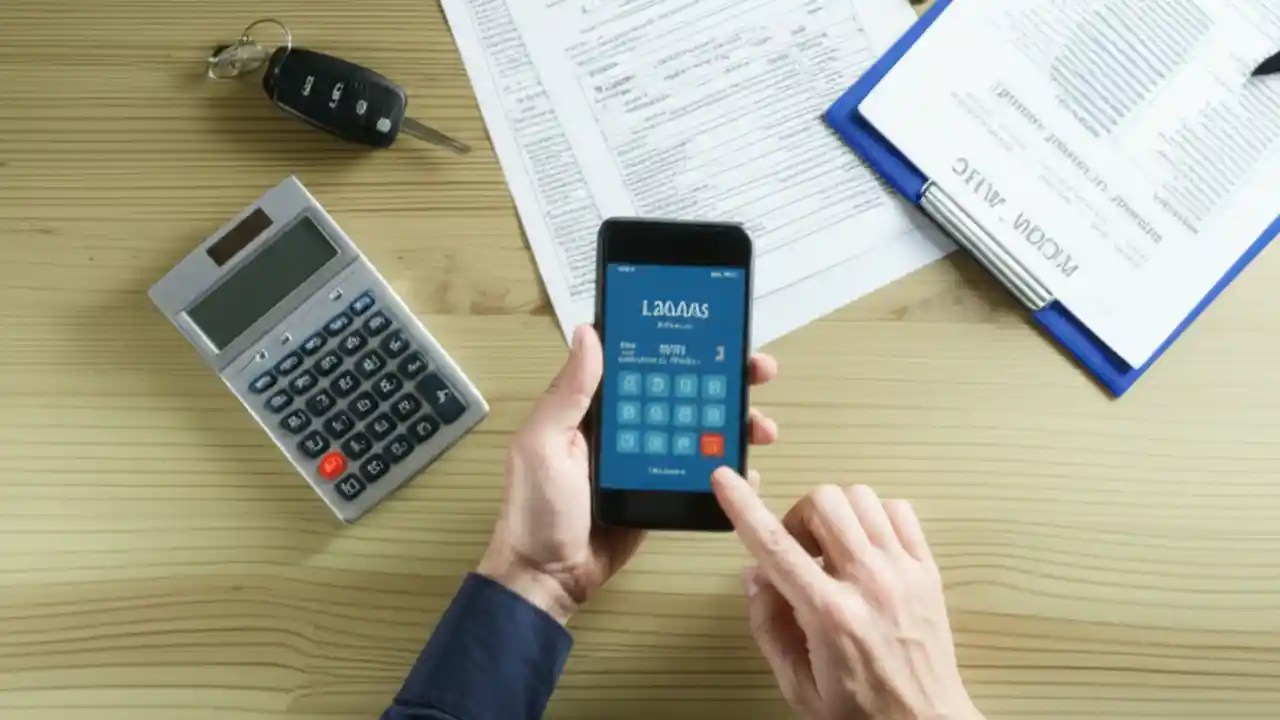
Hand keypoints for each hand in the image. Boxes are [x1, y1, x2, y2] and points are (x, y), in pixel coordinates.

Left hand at [478, 325, 780, 623]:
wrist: (549, 578)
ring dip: (734, 422)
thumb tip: (589, 334)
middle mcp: (625, 426)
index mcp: (593, 407)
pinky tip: (750, 468)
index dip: (679, 345)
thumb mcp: (543, 444)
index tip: (716, 331)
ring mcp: (646, 458)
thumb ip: (569, 393)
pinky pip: (700, 471)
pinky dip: (728, 467)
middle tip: (759, 372)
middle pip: (683, 390)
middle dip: (724, 379)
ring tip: (761, 426)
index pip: (643, 361)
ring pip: (699, 429)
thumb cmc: (534, 511)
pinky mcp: (661, 490)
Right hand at [712, 472, 982, 719]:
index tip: (725, 480)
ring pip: (860, 497)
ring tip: (832, 549)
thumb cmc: (862, 714)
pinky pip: (899, 510)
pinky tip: (866, 547)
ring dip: (835, 514)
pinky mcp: (928, 570)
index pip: (774, 546)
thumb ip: (769, 626)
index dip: (743, 507)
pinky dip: (874, 517)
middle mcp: (869, 584)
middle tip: (797, 551)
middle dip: (797, 516)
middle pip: (823, 503)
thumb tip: (755, 576)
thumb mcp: (797, 685)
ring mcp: (903, 572)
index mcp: (830, 616)